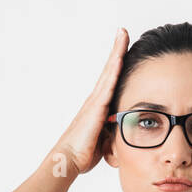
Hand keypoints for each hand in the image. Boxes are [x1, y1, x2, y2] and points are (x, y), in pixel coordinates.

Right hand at [54, 27, 129, 175]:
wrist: (68, 159)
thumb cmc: (82, 153)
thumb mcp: (104, 140)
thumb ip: (112, 130)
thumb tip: (122, 131)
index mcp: (98, 107)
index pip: (110, 81)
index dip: (117, 64)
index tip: (123, 49)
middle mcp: (95, 100)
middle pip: (108, 69)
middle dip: (116, 50)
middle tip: (122, 32)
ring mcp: (95, 102)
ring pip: (108, 72)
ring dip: (116, 52)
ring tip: (122, 34)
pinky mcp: (96, 107)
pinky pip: (108, 85)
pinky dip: (114, 70)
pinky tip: (120, 57)